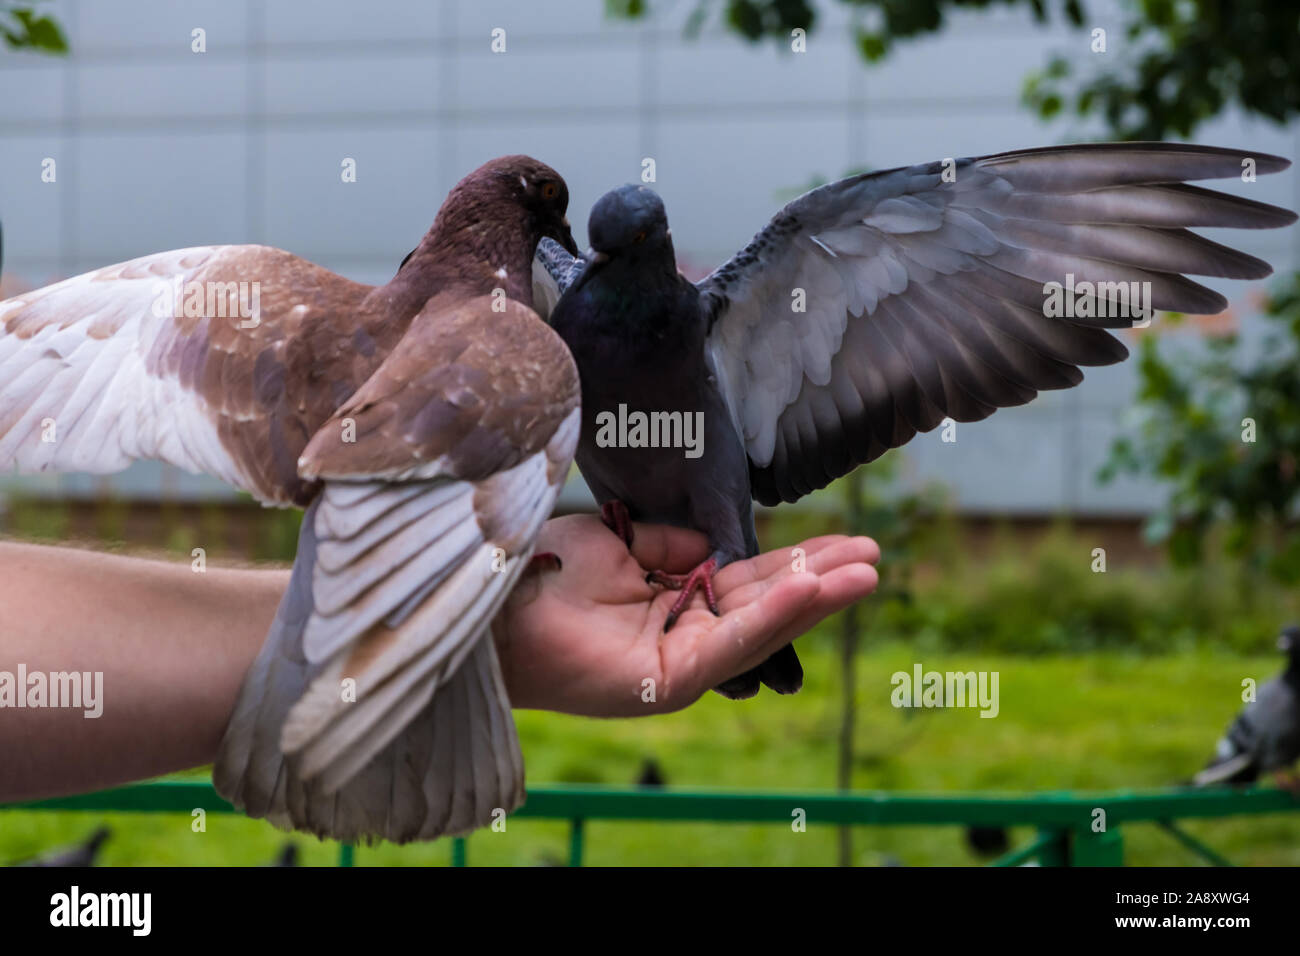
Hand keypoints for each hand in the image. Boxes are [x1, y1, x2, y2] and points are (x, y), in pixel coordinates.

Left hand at [493, 515, 880, 715]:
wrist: (493, 594)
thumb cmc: (544, 568)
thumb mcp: (622, 542)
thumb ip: (673, 546)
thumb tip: (718, 546)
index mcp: (672, 606)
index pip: (748, 583)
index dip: (797, 562)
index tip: (846, 541)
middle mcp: (680, 638)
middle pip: (765, 607)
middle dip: (822, 580)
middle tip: (876, 555)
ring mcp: (675, 664)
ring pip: (759, 627)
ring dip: (815, 599)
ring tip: (866, 573)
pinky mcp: (665, 683)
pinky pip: (730, 642)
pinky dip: (774, 614)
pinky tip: (812, 588)